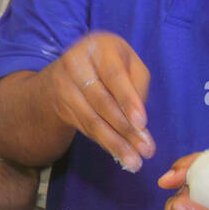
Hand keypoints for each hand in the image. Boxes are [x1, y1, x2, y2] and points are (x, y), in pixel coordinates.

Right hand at [43, 31, 153, 170]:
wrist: (69, 66)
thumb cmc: (109, 63)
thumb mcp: (127, 62)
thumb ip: (137, 83)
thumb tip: (139, 120)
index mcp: (98, 47)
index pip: (114, 75)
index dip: (127, 99)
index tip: (142, 123)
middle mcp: (76, 64)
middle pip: (102, 101)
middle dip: (125, 129)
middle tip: (146, 150)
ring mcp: (65, 86)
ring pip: (92, 120)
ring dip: (115, 143)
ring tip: (134, 161)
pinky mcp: (62, 107)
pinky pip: (85, 128)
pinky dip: (105, 143)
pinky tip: (120, 155)